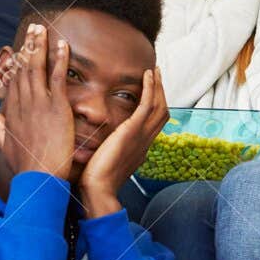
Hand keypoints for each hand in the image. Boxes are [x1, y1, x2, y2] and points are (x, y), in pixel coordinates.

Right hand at [0, 24, 75, 179]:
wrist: (38, 178)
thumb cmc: (26, 169)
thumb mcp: (7, 148)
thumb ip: (1, 131)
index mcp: (12, 113)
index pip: (14, 82)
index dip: (17, 64)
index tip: (21, 51)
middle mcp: (23, 104)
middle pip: (23, 69)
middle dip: (28, 47)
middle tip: (32, 29)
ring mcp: (39, 103)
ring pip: (36, 67)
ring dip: (39, 45)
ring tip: (42, 28)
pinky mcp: (56, 107)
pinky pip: (57, 76)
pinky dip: (59, 58)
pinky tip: (61, 44)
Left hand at [79, 66, 168, 217]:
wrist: (98, 189)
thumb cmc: (96, 181)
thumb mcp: (107, 163)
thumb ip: (110, 151)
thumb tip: (104, 146)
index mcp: (140, 148)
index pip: (154, 123)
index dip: (156, 105)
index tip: (151, 92)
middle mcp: (146, 141)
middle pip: (162, 111)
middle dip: (161, 92)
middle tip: (156, 75)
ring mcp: (142, 135)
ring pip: (159, 105)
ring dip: (158, 86)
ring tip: (154, 71)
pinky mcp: (133, 130)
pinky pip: (148, 104)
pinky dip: (150, 88)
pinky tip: (148, 75)